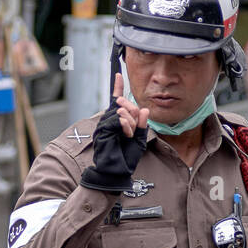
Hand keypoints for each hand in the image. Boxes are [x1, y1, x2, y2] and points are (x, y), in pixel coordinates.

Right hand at [79, 74, 149, 192]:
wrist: (116, 172)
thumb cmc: (126, 158)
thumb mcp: (140, 140)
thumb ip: (143, 125)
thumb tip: (145, 109)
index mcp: (117, 122)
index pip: (117, 101)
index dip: (118, 88)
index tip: (119, 75)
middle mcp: (109, 121)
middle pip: (123, 103)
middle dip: (133, 111)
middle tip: (134, 128)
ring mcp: (105, 125)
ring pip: (121, 111)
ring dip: (131, 122)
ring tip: (129, 135)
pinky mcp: (103, 130)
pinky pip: (118, 119)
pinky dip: (126, 126)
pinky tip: (126, 134)